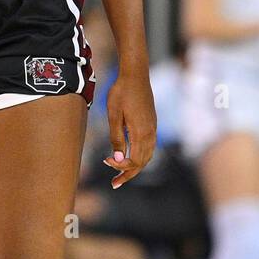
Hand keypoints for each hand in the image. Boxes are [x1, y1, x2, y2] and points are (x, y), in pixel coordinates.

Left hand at [103, 67, 156, 188]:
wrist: (135, 75)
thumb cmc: (121, 93)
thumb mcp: (113, 115)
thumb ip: (116, 138)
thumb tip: (117, 159)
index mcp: (140, 132)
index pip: (134, 161)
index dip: (121, 168)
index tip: (106, 162)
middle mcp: (150, 133)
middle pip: (142, 162)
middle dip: (129, 174)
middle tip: (115, 183)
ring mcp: (153, 128)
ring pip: (147, 155)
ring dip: (135, 167)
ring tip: (122, 174)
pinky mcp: (152, 123)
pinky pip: (149, 146)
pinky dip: (141, 156)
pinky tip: (131, 156)